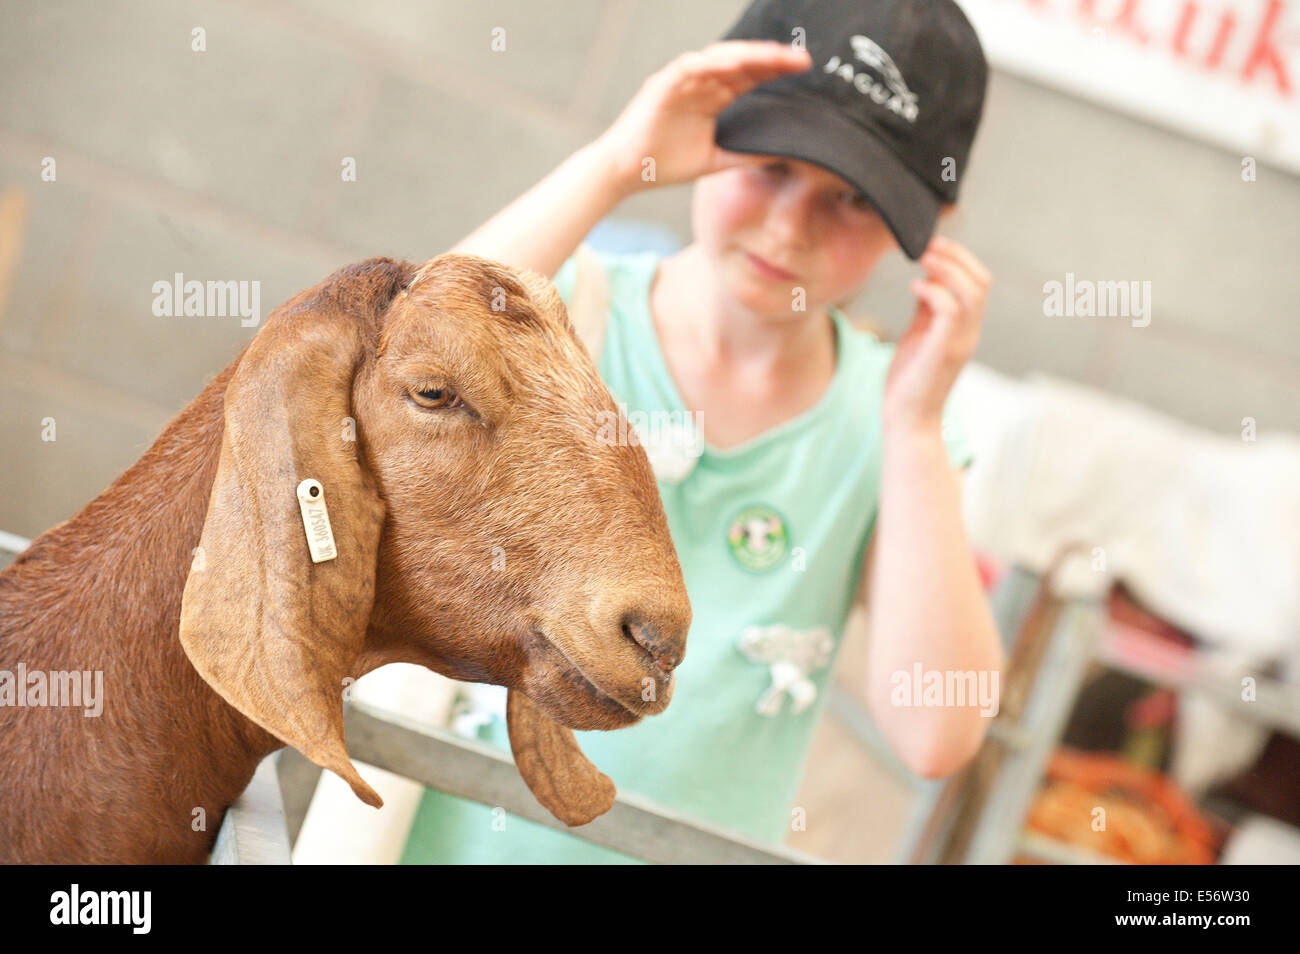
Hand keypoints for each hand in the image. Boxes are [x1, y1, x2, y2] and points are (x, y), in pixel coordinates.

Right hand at [592, 40, 811, 192]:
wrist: (627, 172)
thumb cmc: (664, 164)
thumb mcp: (716, 161)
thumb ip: (746, 155)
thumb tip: (782, 155)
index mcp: (711, 98)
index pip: (748, 77)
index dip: (774, 70)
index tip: (803, 68)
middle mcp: (699, 84)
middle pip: (739, 63)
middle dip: (769, 59)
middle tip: (800, 59)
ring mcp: (681, 82)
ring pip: (717, 59)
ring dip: (746, 55)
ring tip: (773, 56)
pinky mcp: (662, 86)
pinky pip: (688, 68)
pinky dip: (709, 64)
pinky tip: (732, 63)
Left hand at [883, 235, 989, 432]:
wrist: (908, 420)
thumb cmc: (910, 381)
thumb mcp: (920, 336)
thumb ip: (928, 310)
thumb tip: (927, 279)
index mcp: (966, 329)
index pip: (979, 283)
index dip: (960, 258)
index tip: (932, 246)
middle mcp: (969, 334)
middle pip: (981, 282)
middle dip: (956, 256)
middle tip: (927, 245)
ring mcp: (959, 343)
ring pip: (971, 293)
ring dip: (946, 268)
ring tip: (921, 258)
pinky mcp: (942, 352)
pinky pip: (951, 312)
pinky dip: (934, 291)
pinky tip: (914, 287)